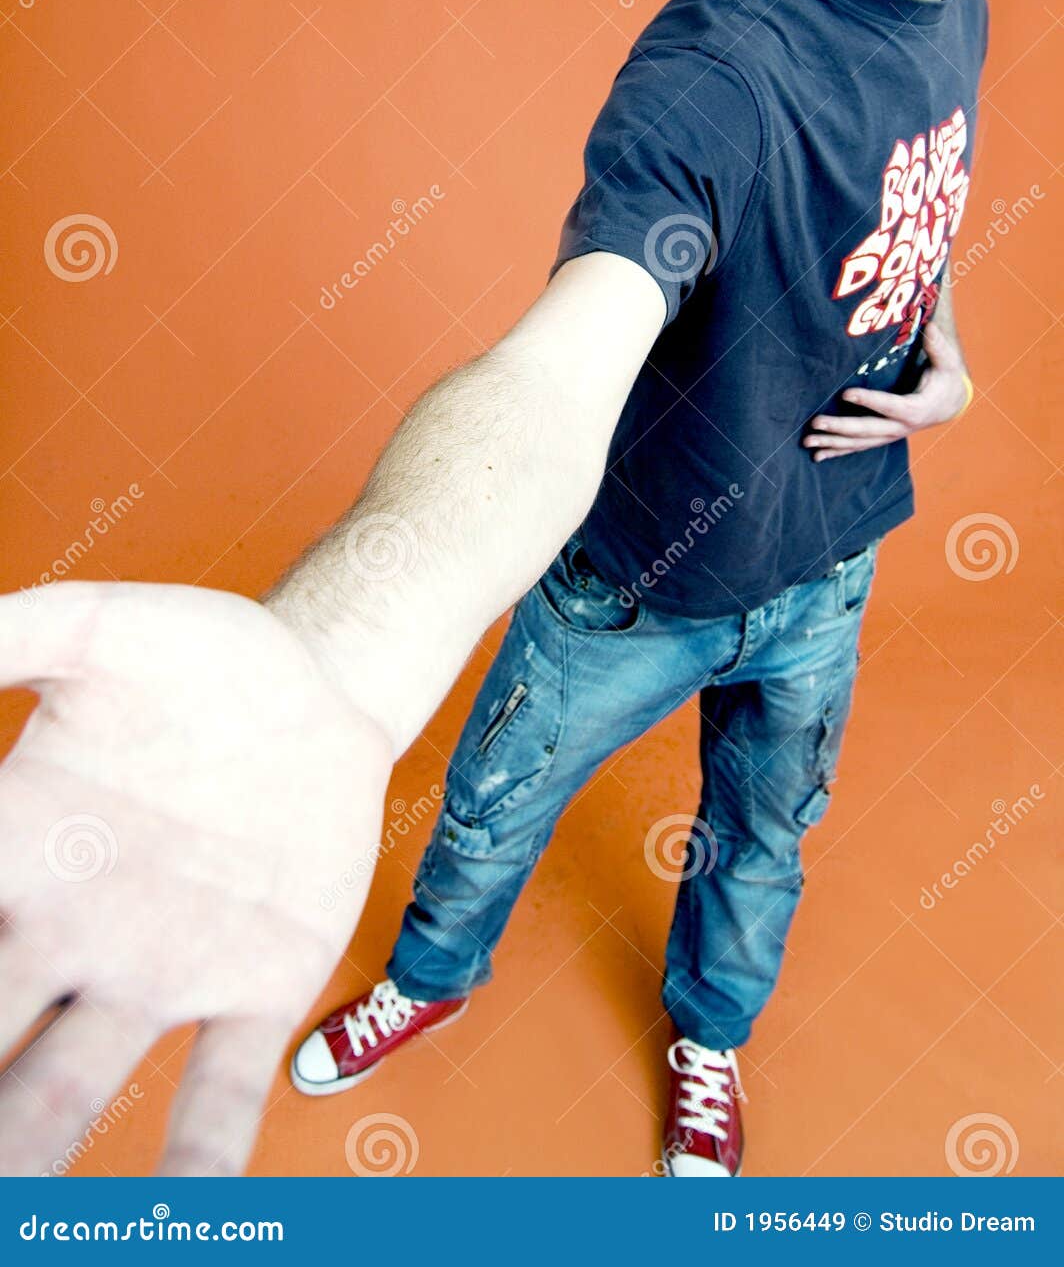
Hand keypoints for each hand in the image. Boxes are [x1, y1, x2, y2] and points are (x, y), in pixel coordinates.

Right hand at [0, 580, 394, 1175]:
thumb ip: (14, 636)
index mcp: (13, 844)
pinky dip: (199, 1169)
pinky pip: (218, 1096)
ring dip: (29, 1153)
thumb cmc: (202, 658)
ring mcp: (156, 972)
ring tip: (14, 1212)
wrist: (324, 689)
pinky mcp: (256, 989)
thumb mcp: (104, 626)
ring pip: (65, 1092)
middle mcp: (65, 931)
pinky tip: (184, 1222)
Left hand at [802, 319, 970, 461]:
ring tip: (807, 441)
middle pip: (867, 430)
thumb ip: (937, 346)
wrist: (949, 405)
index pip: (890, 406)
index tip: (845, 394)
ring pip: (859, 443)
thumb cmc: (945, 379)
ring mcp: (890, 435)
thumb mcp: (946, 362)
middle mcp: (901, 428)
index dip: (869, 401)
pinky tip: (817, 456)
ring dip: (832, 443)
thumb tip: (931, 325)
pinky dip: (837, 451)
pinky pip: (858, 447)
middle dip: (840, 427)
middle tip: (816, 422)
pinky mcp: (882, 437)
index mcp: (916, 409)